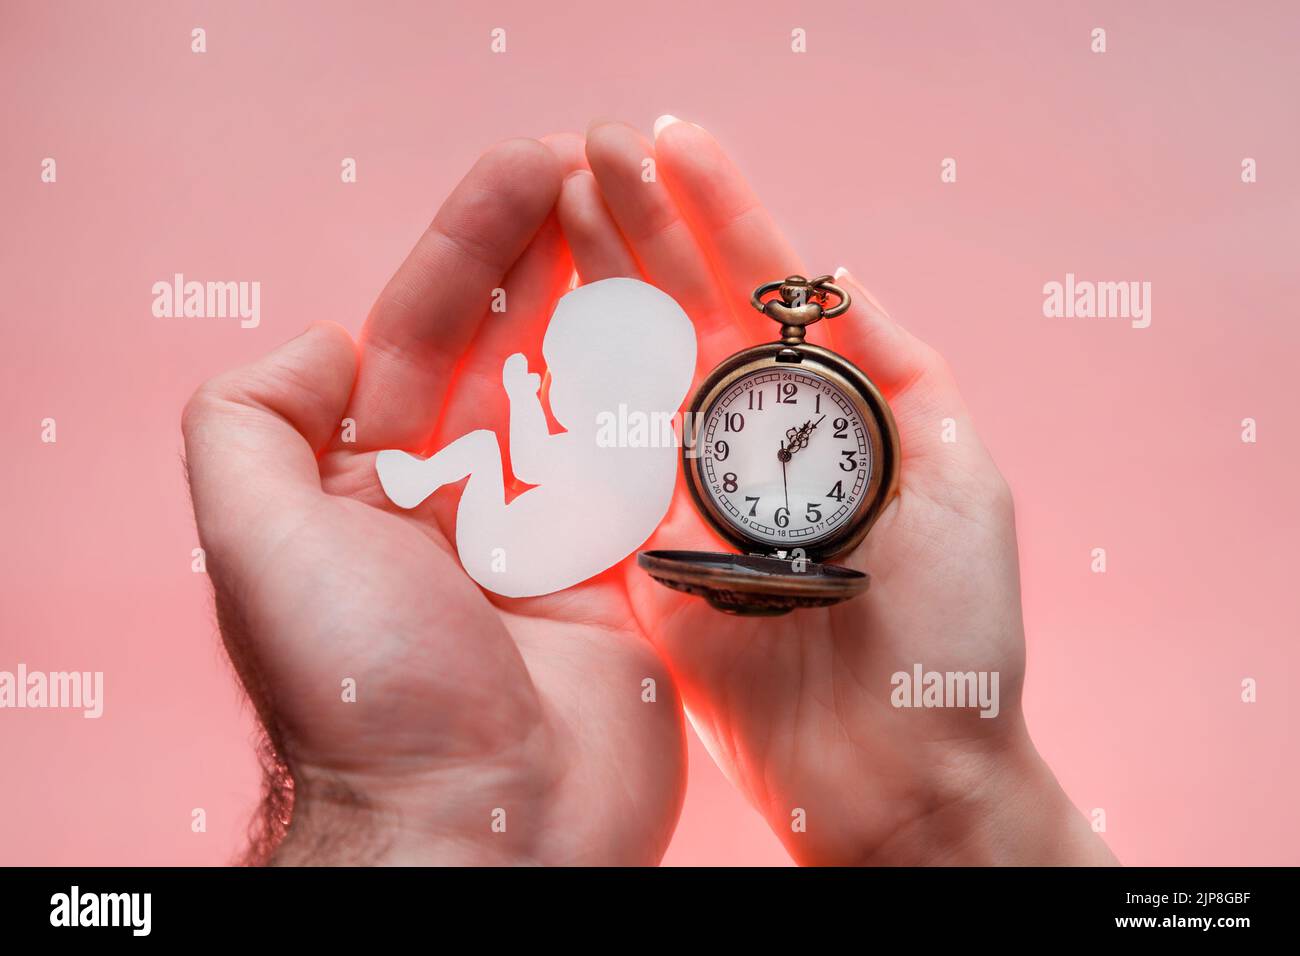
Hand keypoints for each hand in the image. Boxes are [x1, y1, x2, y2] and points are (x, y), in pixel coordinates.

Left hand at [182, 138, 685, 864]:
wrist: (481, 829)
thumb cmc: (364, 686)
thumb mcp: (253, 534)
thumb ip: (253, 419)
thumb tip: (330, 341)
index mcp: (362, 487)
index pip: (420, 331)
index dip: (470, 242)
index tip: (533, 166)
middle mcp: (449, 507)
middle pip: (507, 347)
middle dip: (549, 252)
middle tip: (602, 165)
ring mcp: (539, 541)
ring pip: (581, 393)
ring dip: (611, 303)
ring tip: (649, 217)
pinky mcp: (617, 578)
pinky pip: (641, 466)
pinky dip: (659, 394)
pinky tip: (683, 322)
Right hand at [565, 117, 1115, 864]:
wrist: (894, 772)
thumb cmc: (948, 632)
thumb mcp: (958, 473)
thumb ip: (894, 368)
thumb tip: (836, 275)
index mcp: (828, 410)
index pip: (763, 287)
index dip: (718, 209)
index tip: (669, 140)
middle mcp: (751, 442)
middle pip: (683, 311)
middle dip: (639, 225)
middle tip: (589, 147)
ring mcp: (688, 497)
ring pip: (630, 370)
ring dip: (594, 285)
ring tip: (554, 204)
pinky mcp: (640, 560)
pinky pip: (593, 467)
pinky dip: (561, 395)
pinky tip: (530, 326)